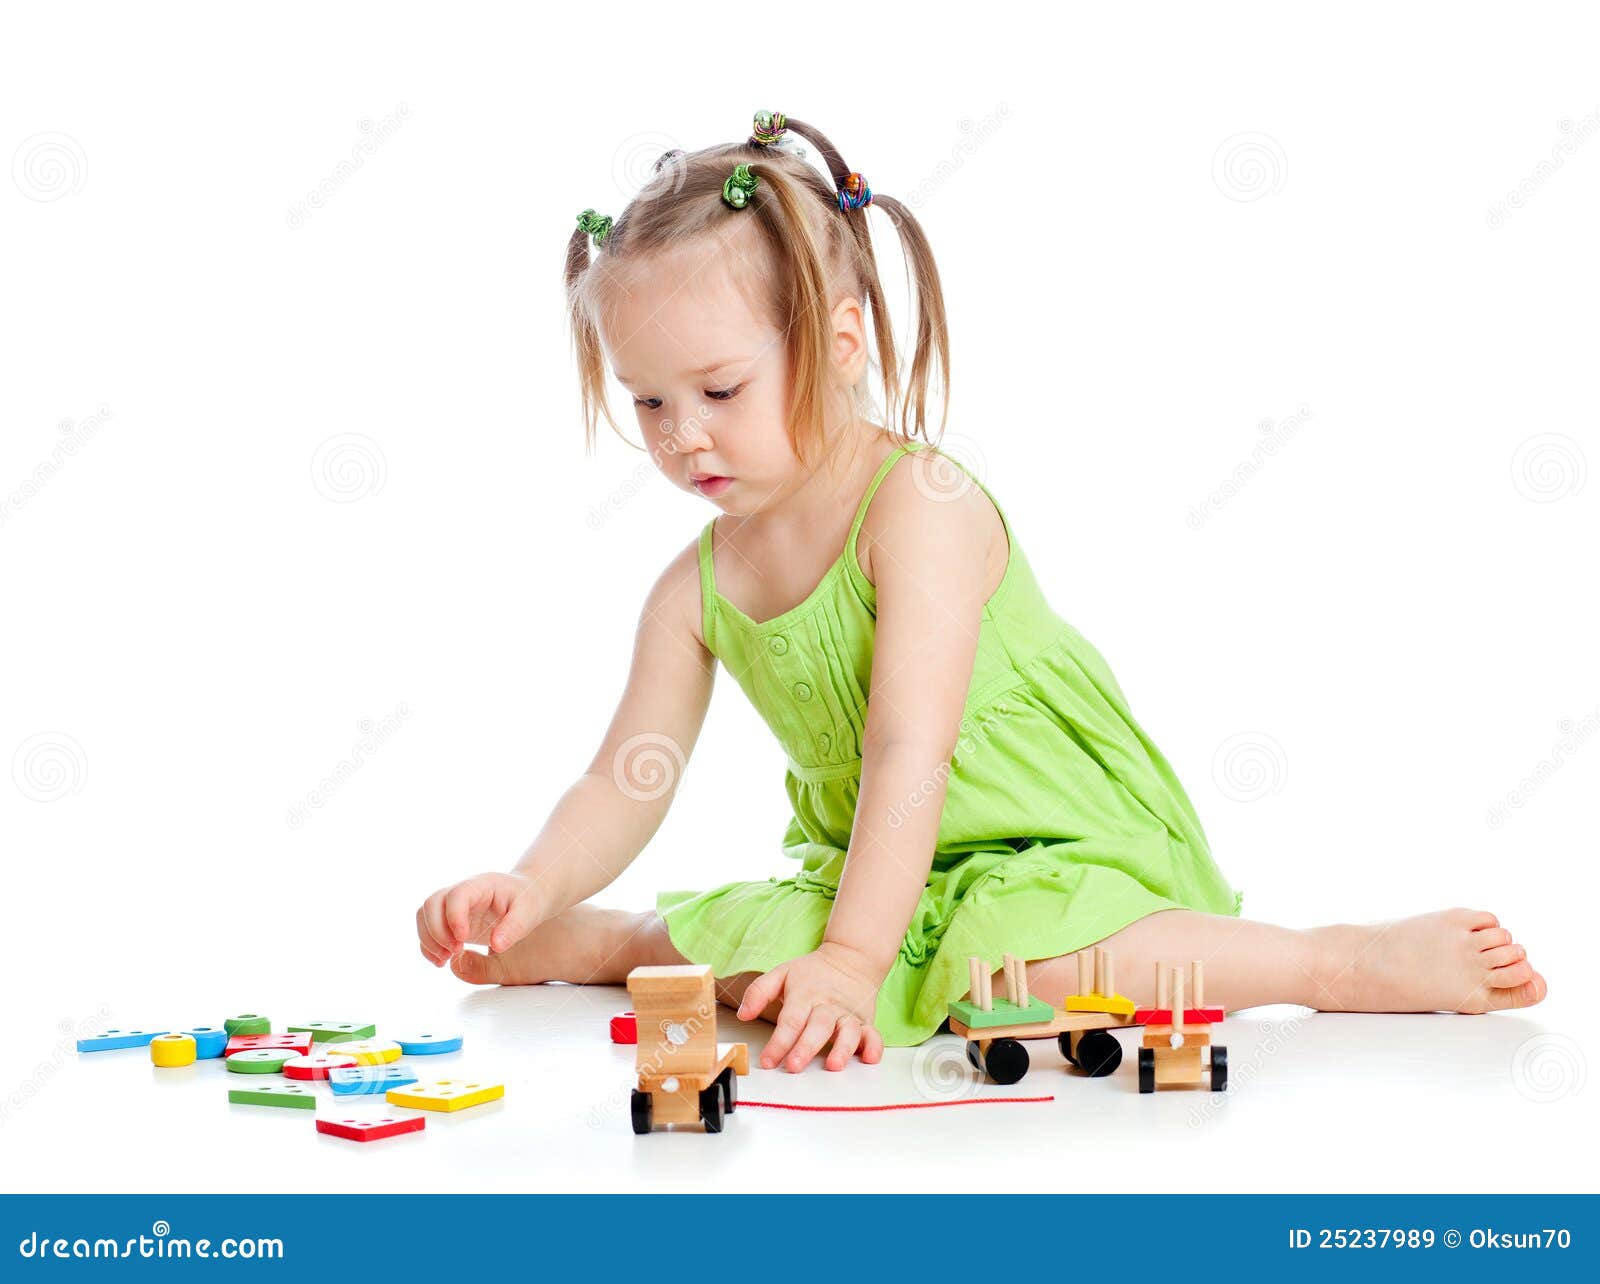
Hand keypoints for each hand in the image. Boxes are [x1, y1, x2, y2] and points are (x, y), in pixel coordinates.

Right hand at [416, 871, 541, 964]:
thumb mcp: (529, 912)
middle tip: (455, 951)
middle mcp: (461, 892)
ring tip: (446, 959)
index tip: (463, 940)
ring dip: (429, 940)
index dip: (454, 917)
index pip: (457, 895)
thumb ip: (515, 927)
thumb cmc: (527, 900)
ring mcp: (452, 906)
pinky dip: (428, 947)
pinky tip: (442, 961)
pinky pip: (427, 929)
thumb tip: (497, 946)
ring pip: (424, 915)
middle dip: (436, 931)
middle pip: (432, 903)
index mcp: (480, 885)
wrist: (525, 895)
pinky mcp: (448, 920)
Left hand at [736, 942, 886, 1072]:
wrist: (850, 958)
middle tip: (794, 1066)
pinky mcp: (865, 1022)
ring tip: (833, 1065)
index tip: (768, 1061)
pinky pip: (873, 1034)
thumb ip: (759, 992)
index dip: (779, 1042)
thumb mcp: (782, 973)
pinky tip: (869, 1058)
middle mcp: (828, 1006)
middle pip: (818, 1027)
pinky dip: (874, 1047)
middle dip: (806, 1047)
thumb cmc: (812, 973)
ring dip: (842, 1049)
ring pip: (848, 1031)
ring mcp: (848, 1014)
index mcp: (805, 994)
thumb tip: (743, 1014)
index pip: (791, 1019)